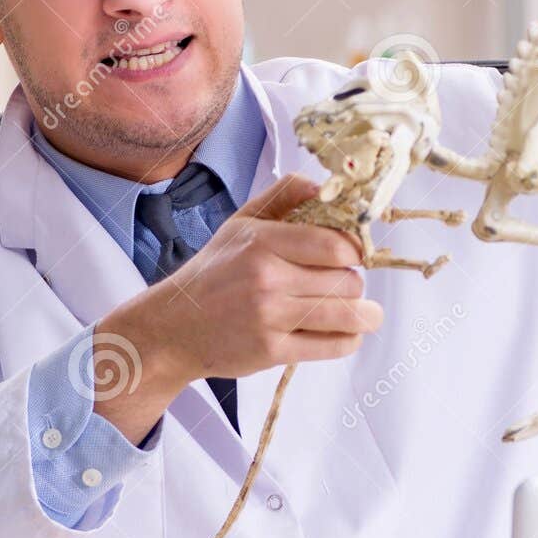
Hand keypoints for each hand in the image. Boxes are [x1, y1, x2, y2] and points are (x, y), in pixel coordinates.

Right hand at [93, 174, 383, 442]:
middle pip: (347, 281)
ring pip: (347, 315)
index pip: (335, 245)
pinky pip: (333, 346)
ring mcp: (270, 317)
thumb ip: (284, 196)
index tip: (353, 255)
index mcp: (261, 241)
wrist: (173, 327)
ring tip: (364, 313)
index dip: (356, 250)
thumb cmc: (213, 273)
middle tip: (345, 285)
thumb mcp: (240, 223)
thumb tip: (324, 185)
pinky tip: (346, 333)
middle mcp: (267, 278)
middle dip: (355, 283)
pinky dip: (349, 339)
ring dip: (364, 315)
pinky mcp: (272, 351)